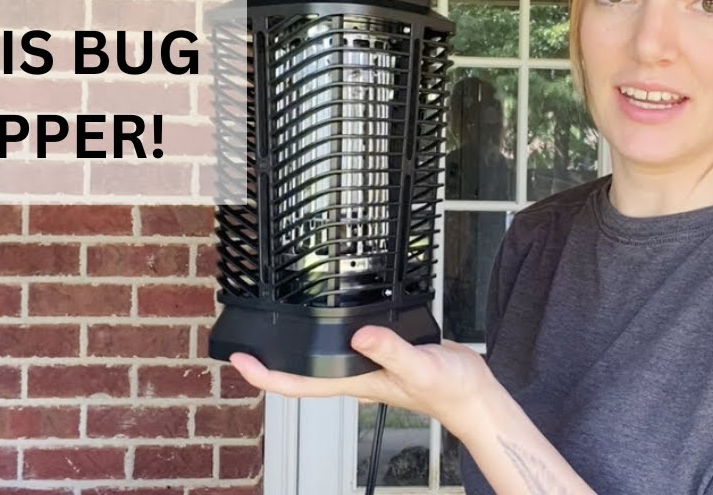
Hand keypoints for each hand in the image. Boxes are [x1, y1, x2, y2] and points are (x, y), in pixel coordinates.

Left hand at [228, 325, 496, 437]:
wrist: (472, 392)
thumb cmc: (449, 388)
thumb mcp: (420, 366)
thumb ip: (390, 350)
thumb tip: (359, 336)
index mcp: (355, 382)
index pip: (299, 384)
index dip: (265, 375)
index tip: (240, 361)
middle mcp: (354, 375)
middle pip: (301, 373)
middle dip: (271, 362)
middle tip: (244, 342)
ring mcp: (366, 367)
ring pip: (320, 360)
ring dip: (295, 349)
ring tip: (272, 329)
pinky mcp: (380, 353)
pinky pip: (345, 346)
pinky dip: (328, 334)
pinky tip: (327, 320)